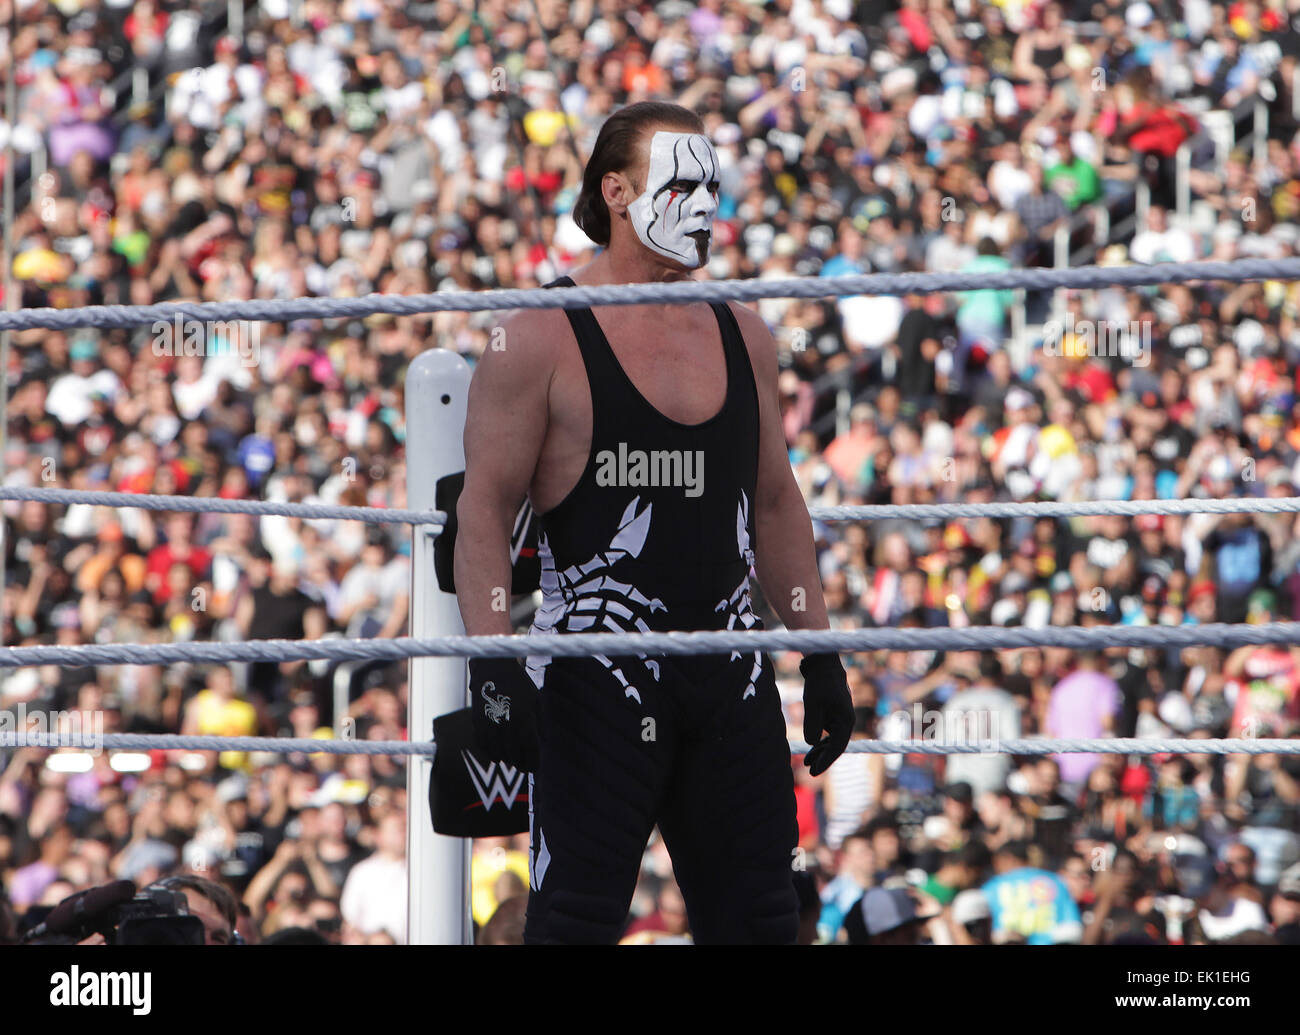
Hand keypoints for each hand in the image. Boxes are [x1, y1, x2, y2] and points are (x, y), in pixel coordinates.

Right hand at [469, 658, 539, 771]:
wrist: (494, 668)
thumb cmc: (520, 685)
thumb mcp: (536, 700)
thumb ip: (540, 723)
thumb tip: (543, 744)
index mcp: (525, 717)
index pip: (531, 749)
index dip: (533, 762)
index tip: (535, 768)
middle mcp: (507, 722)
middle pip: (514, 754)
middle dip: (521, 764)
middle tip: (524, 767)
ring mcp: (490, 723)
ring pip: (498, 753)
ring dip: (506, 760)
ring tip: (512, 761)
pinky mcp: (477, 721)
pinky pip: (483, 745)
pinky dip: (490, 754)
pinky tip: (497, 756)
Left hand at [799, 653, 853, 776]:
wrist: (823, 666)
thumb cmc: (820, 682)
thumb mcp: (813, 703)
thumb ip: (812, 723)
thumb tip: (812, 743)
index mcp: (846, 720)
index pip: (838, 746)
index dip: (826, 760)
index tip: (815, 771)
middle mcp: (846, 721)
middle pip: (836, 747)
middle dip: (824, 760)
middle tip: (811, 772)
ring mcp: (839, 719)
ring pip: (831, 742)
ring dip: (820, 752)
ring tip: (807, 763)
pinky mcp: (832, 716)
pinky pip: (827, 734)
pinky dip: (819, 742)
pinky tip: (811, 749)